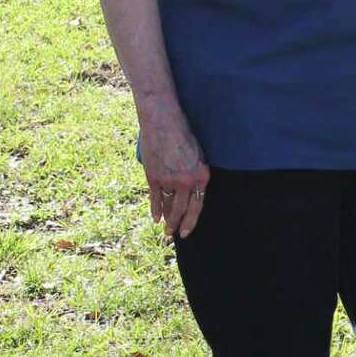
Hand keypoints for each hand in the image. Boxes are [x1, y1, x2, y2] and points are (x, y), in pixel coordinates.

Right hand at [138, 100, 209, 236]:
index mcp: (201, 176)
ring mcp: (169, 180)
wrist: (164, 122)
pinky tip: (155, 217)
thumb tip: (190, 189)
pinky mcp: (154, 176)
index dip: (191, 221)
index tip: (186, 231)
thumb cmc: (182, 134)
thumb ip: (195, 173)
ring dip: (166, 219)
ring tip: (165, 229)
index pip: (198, 206)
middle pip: (182, 209)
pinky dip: (155, 208)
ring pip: (168, 205)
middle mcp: (187, 181)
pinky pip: (155, 197)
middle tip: (173, 234)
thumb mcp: (198, 154)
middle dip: (177, 224)